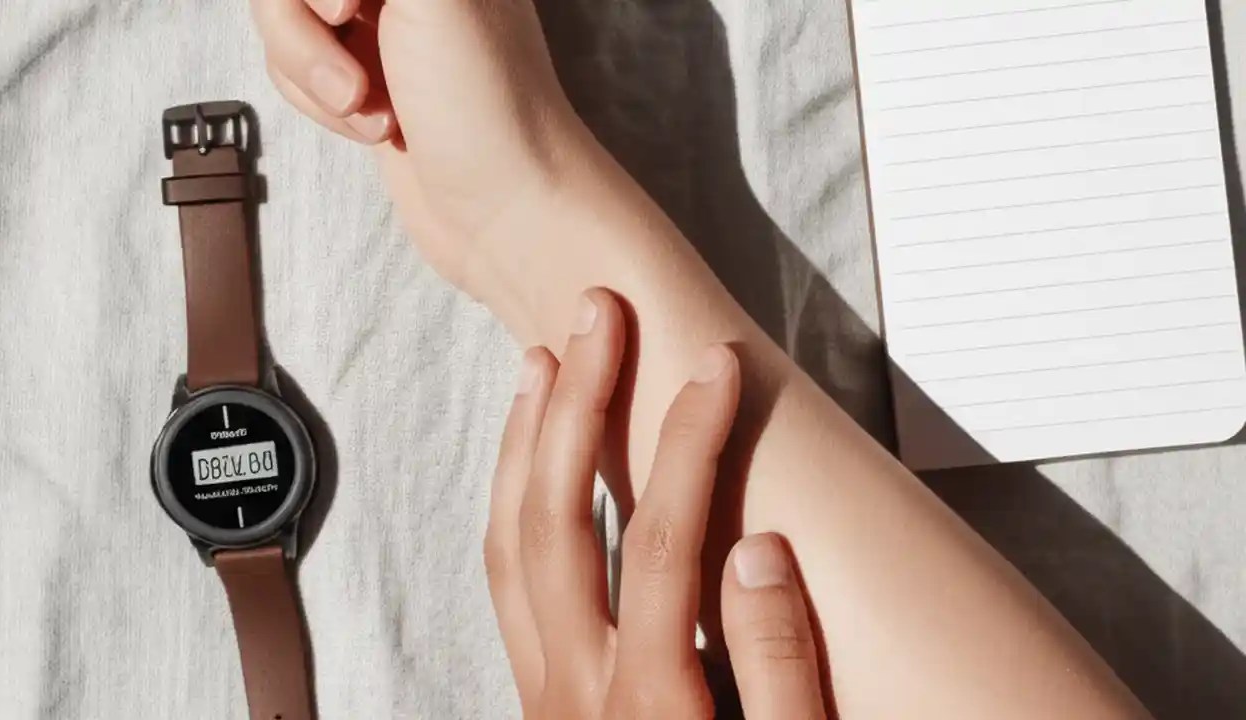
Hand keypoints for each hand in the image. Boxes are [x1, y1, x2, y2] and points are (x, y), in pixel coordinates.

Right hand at [249, 0, 587, 291]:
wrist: (508, 215)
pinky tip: (377, 130)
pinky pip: (294, 69)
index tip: (346, 10)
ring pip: (282, 19)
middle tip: (357, 77)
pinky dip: (318, 105)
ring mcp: (379, 28)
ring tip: (374, 113)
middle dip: (304, 31)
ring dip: (312, 75)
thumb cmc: (491, 107)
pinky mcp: (361, 80)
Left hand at [485, 288, 827, 717]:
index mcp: (649, 704)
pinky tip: (531, 468)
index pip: (662, 542)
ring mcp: (544, 695)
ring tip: (542, 363)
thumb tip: (761, 551)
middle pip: (556, 520)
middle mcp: (576, 690)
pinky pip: (506, 584)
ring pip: (509, 549)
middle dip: (577, 403)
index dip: (690, 441)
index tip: (715, 367)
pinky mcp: (538, 699)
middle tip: (596, 317)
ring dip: (524, 445)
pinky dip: (512, 506)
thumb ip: (777, 668)